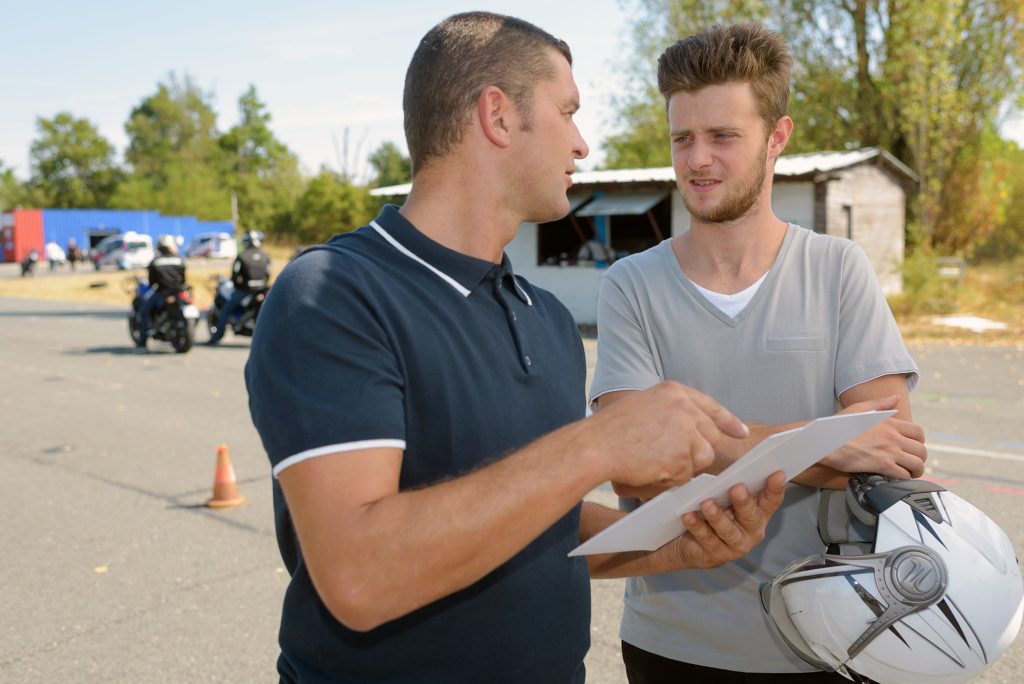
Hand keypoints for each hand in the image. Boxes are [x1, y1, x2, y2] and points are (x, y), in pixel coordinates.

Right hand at [590, 382, 747, 489]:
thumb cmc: (610, 430)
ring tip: (652, 461)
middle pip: (709, 437)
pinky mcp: (682, 456)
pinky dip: (669, 478)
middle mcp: (685, 408)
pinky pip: (686, 476)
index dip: (727, 421)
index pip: (710, 407)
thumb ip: (670, 413)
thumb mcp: (643, 406)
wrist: (595, 446)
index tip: (741, 432)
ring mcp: (686, 431)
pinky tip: (648, 468)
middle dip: (696, 451)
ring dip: (682, 467)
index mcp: (674, 392)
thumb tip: (694, 431)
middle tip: (670, 457)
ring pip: (701, 459)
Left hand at [663, 471, 785, 569]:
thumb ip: (732, 486)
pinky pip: (707, 539)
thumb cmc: (713, 513)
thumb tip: (732, 468)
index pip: (771, 501)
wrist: (690, 544)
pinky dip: (697, 526)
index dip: (776, 488)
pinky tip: (688, 516)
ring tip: (707, 504)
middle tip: (737, 488)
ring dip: (718, 517)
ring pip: (728, 531)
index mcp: (758, 514)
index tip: (778, 473)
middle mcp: (751, 531)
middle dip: (744, 502)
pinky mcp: (716, 555)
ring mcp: (735, 546)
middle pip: (751, 517)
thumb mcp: (725, 498)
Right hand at [823, 396, 926, 477]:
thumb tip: (896, 399)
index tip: (912, 447)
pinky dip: (904, 478)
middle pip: (921, 450)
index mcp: (889, 423)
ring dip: (916, 470)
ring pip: (916, 464)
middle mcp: (893, 437)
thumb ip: (880, 404)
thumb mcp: (859, 409)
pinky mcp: (883, 466)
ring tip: (909, 473)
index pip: (918, 432)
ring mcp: (889, 452)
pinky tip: (897, 477)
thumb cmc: (839, 426)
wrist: (826, 441)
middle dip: (920, 458)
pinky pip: (904, 475)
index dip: (919, 442)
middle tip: (912, 462)